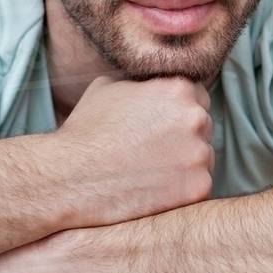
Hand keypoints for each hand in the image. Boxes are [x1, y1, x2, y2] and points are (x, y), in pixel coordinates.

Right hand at [51, 76, 214, 228]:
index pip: (196, 97)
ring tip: (152, 172)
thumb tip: (148, 83)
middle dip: (184, 137)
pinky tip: (156, 190)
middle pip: (203, 127)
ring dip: (186, 163)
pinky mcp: (199, 186)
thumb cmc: (85, 131)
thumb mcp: (109, 87)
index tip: (161, 127)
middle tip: (154, 151)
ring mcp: (200, 153)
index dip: (178, 112)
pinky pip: (201, 185)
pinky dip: (183, 190)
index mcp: (180, 89)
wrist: (69, 176)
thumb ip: (141, 84)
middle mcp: (196, 117)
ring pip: (203, 156)